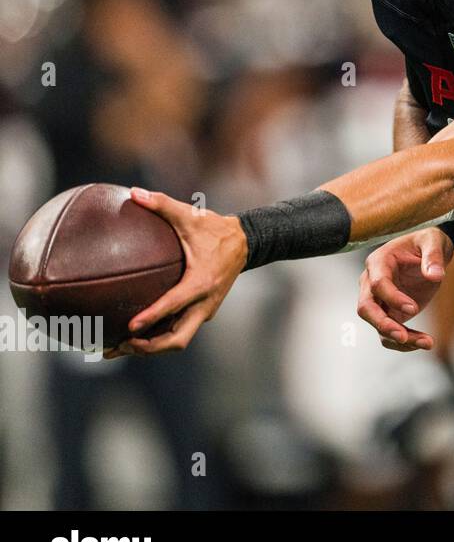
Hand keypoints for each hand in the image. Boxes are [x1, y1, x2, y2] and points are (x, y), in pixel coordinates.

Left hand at [106, 188, 247, 357]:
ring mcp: (204, 310)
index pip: (175, 304)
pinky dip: (157, 338)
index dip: (152, 317)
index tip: (130, 326)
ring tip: (117, 348)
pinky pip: (179, 331)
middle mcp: (205, 303)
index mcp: (202, 282)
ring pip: (177, 340)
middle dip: (148, 348)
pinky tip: (133, 337)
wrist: (247, 243)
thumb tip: (133, 192)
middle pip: (177, 339)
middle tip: (118, 345)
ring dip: (150, 348)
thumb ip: (162, 204)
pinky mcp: (201, 311)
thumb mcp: (190, 215)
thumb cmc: (215, 230)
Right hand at [358, 228, 451, 351]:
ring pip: (378, 325)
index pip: (378, 283)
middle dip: (382, 324)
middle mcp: (372, 282)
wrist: (428, 251)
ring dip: (398, 338)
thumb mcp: (433, 242)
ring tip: (426, 342)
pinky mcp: (390, 312)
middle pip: (366, 308)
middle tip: (403, 336)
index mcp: (379, 261)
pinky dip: (405, 342)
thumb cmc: (426, 242)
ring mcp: (379, 300)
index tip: (414, 307)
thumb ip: (433, 256)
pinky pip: (389, 332)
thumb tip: (435, 275)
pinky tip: (425, 342)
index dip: (393, 298)